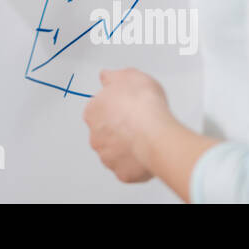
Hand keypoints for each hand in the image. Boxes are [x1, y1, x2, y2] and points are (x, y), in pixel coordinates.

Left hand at [82, 68, 172, 182]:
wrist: (155, 134)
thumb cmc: (142, 105)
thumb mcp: (129, 76)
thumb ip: (113, 76)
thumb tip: (106, 76)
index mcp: (93, 111)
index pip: (98, 109)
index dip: (115, 107)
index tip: (126, 106)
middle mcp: (95, 136)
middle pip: (105, 132)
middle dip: (119, 129)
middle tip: (137, 123)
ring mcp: (108, 156)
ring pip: (115, 152)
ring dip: (126, 147)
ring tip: (144, 139)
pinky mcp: (122, 172)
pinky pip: (128, 168)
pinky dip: (136, 163)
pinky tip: (146, 153)